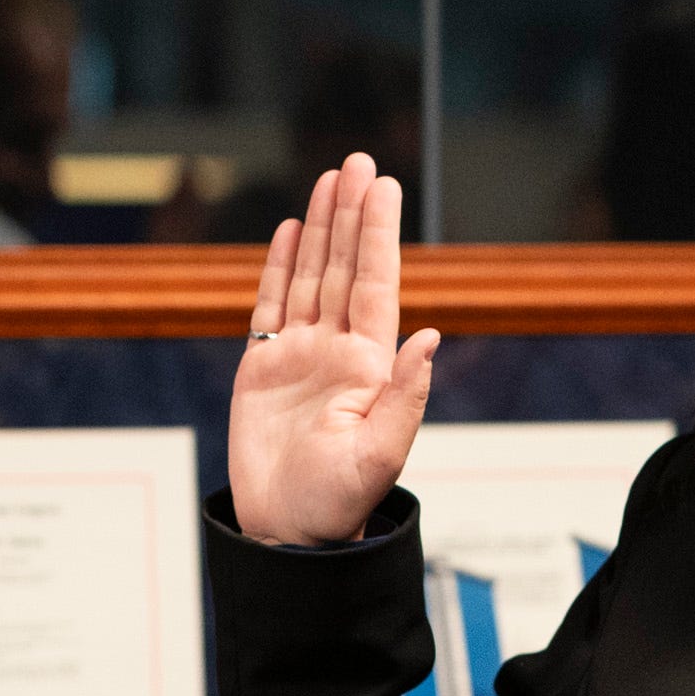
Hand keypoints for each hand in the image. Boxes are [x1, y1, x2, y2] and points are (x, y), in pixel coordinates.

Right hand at [228, 154, 438, 545]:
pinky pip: (272, 307)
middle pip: (344, 268)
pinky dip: (280, 267)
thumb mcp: (380, 454)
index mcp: (370, 367)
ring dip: (322, 229)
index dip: (378, 234)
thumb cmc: (338, 504)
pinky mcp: (263, 369)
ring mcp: (300, 357)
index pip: (375, 285)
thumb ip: (405, 396)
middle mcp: (339, 352)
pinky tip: (292, 231)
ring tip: (330, 180)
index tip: (383, 186)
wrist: (287, 535)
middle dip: (352, 215)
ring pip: (312, 278)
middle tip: (358, 160)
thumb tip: (431, 336)